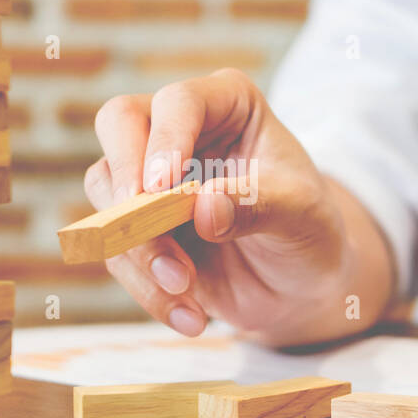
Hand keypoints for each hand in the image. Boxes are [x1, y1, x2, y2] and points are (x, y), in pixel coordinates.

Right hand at [83, 69, 391, 344]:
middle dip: (125, 181)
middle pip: (117, 124)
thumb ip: (258, 205)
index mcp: (226, 103)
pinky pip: (117, 252)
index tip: (162, 190)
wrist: (299, 286)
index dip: (164, 140)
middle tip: (139, 225)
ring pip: (108, 195)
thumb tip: (203, 208)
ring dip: (138, 248)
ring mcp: (150, 178)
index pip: (178, 102)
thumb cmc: (309, 231)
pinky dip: (148, 289)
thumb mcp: (302, 216)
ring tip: (186, 286)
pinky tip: (191, 316)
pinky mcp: (136, 228)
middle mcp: (179, 129)